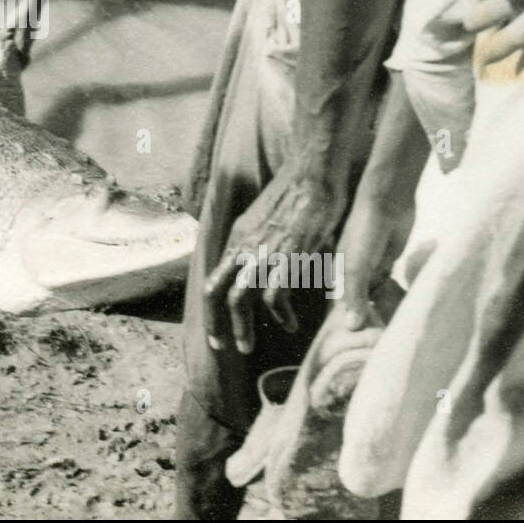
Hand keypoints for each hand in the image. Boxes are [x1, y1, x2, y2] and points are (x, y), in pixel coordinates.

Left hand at [204, 161, 345, 354]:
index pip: (213, 278)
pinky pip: (275, 297)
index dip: (211, 306)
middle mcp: (243, 246)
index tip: (214, 328)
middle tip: (222, 348)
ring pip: (239, 299)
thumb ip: (258, 241)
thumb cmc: (297, 193)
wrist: (313, 174)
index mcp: (237, 237)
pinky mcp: (287, 258)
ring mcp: (263, 253)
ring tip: (246, 347)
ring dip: (241, 327)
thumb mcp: (264, 218)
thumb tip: (261, 263)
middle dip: (215, 324)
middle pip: (216, 293)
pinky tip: (288, 325)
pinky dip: (280, 315)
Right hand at [337, 188, 414, 330]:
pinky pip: (389, 286)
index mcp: (338, 274)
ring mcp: (371, 268)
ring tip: (393, 331)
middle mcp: (352, 273)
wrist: (388, 201)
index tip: (361, 346)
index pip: (341, 307)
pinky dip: (394, 297)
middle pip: (358, 304)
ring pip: (375, 296)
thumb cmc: (366, 230)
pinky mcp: (388, 262)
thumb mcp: (356, 266)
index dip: (350, 324)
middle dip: (368, 320)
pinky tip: (402, 309)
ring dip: (382, 309)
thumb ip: (355, 296)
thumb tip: (352, 327)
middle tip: (382, 341)